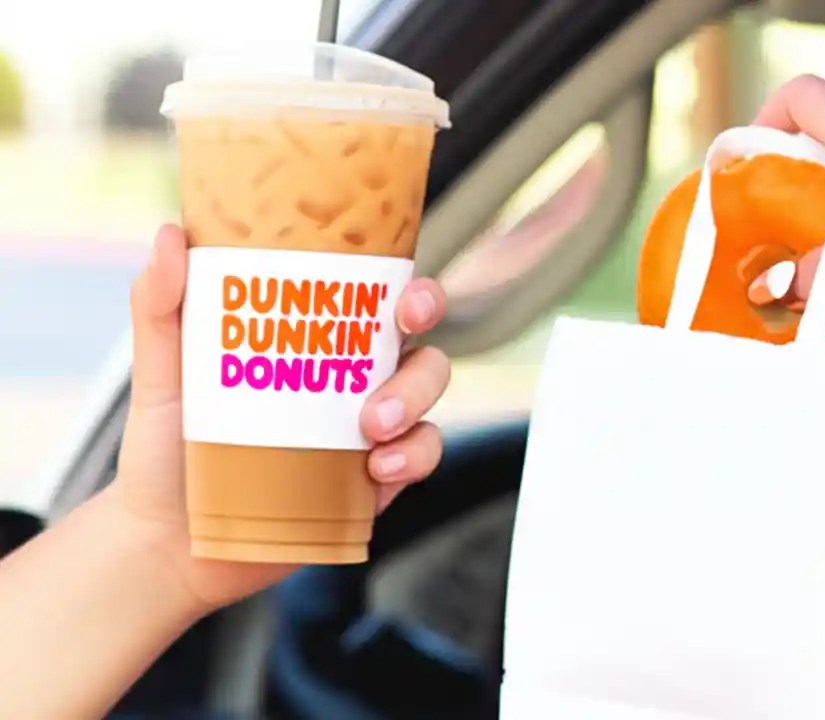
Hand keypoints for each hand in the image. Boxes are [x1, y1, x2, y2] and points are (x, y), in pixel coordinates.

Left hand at [100, 225, 449, 612]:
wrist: (169, 546)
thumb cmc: (166, 453)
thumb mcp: (161, 374)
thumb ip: (160, 306)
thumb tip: (172, 234)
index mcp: (316, 346)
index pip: (379, 304)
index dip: (413, 294)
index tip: (404, 300)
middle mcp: (351, 383)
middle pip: (422, 350)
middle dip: (424, 352)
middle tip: (399, 351)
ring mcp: (368, 434)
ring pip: (429, 401)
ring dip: (415, 402)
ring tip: (372, 429)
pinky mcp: (374, 484)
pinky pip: (419, 458)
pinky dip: (411, 459)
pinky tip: (375, 470)